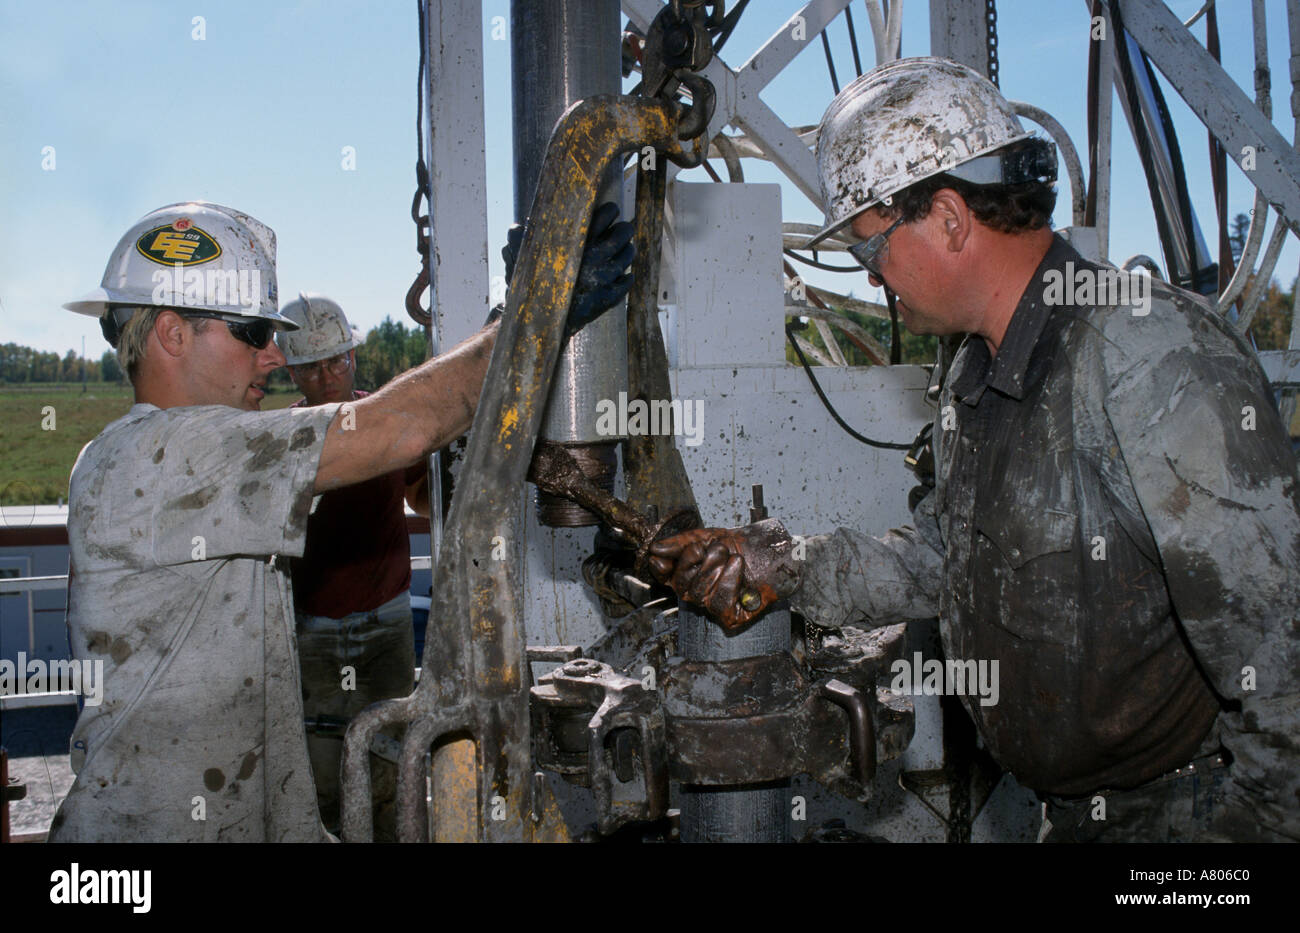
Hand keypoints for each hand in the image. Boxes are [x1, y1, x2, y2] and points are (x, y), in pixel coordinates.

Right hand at [502, 202, 634, 337]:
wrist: (538, 321)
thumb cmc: (528, 286)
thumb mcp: (520, 257)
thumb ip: (520, 239)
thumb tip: (516, 227)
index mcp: (576, 242)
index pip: (604, 215)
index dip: (610, 210)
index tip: (611, 211)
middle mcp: (594, 258)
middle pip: (621, 235)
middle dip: (625, 229)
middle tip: (624, 229)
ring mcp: (602, 279)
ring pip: (626, 258)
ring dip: (628, 251)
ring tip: (627, 249)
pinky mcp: (606, 299)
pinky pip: (625, 284)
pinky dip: (627, 277)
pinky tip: (625, 274)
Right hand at [646, 519, 800, 631]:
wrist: (772, 551)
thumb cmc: (741, 546)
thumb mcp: (707, 537)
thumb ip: (680, 543)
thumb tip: (656, 550)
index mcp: (688, 574)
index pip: (663, 577)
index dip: (660, 570)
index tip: (663, 559)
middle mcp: (698, 593)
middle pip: (681, 584)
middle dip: (697, 560)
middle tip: (716, 546)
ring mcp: (714, 606)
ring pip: (700, 595)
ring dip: (715, 569)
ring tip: (730, 555)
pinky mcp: (732, 616)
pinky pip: (720, 604)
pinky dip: (729, 581)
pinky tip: (737, 566)